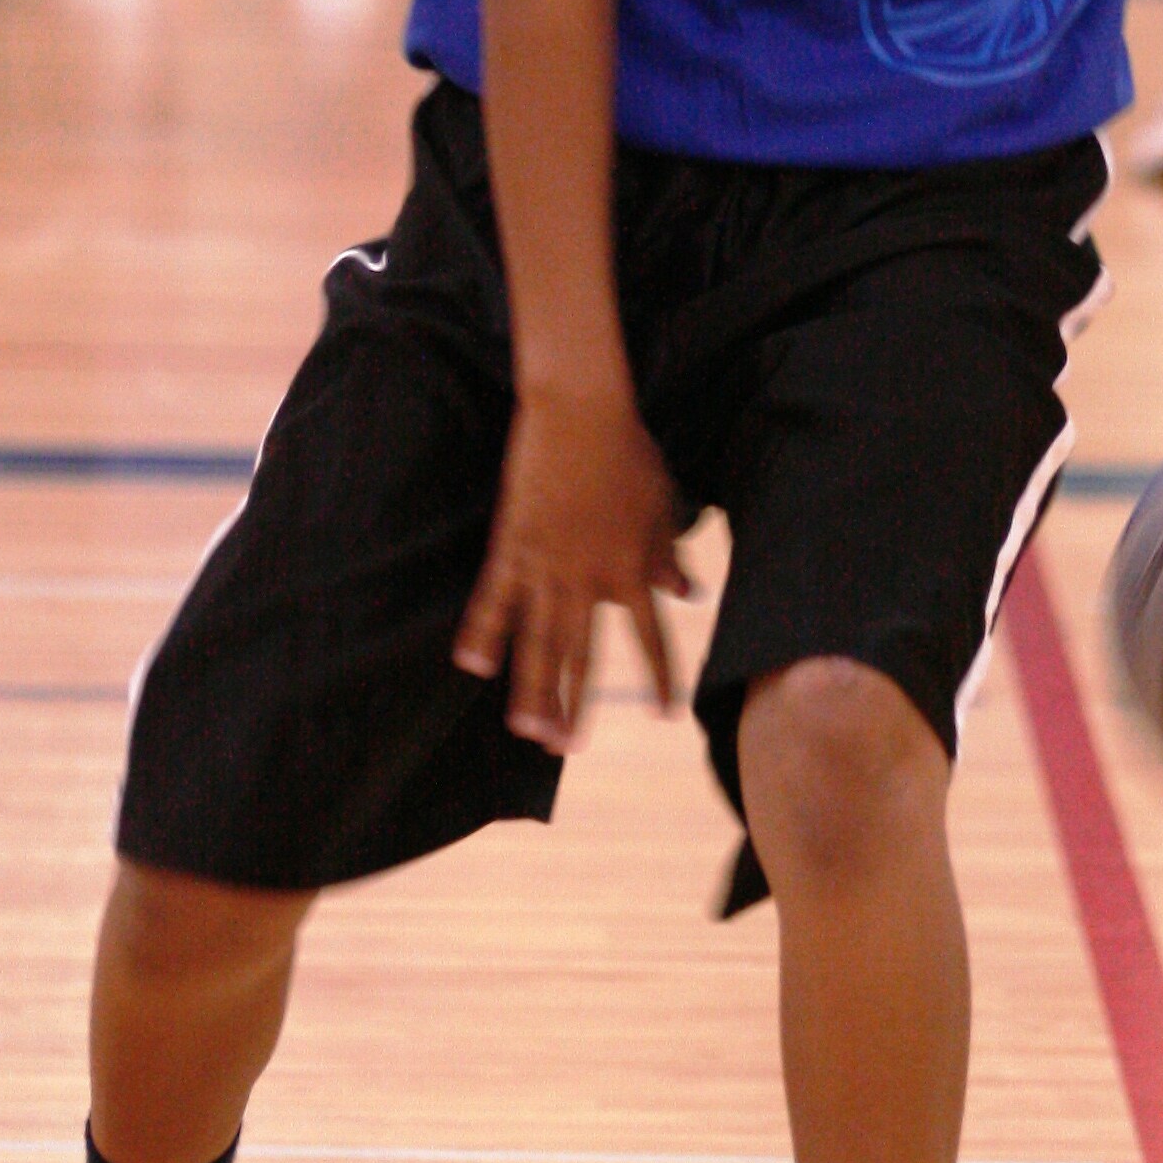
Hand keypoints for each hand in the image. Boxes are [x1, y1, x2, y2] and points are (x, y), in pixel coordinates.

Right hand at [455, 383, 692, 749]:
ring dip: (533, 689)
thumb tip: (689, 594)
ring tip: (528, 731)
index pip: (651, 638)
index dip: (661, 677)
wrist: (581, 413)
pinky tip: (473, 666)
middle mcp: (590, 580)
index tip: (666, 714)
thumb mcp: (662, 504)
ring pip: (538, 640)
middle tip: (567, 749)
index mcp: (632, 570)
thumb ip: (669, 554)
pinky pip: (494, 597)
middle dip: (576, 704)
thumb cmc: (628, 452)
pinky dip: (483, 631)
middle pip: (583, 655)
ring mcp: (546, 566)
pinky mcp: (512, 546)